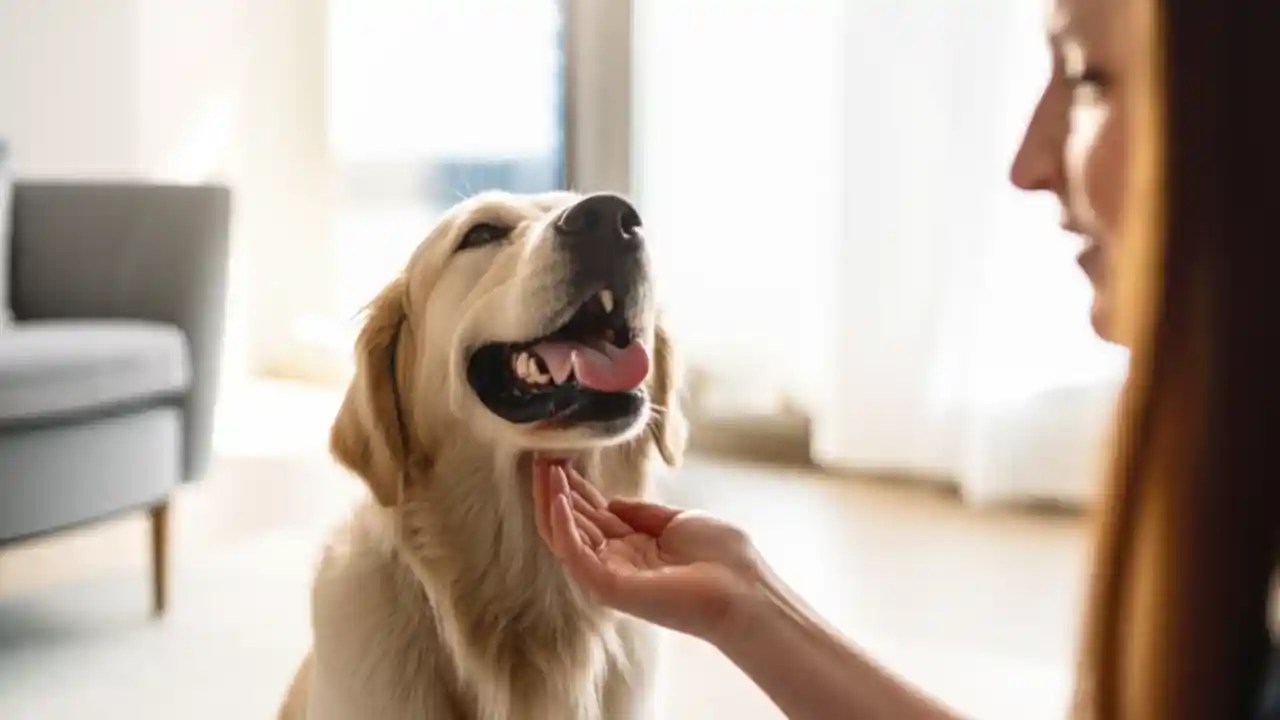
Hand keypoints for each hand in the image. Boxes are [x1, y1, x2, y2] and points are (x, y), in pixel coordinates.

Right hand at [532, 459, 765, 641]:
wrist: (744, 587)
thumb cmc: (723, 556)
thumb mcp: (678, 520)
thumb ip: (643, 512)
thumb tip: (611, 502)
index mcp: (635, 547)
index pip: (593, 515)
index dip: (575, 488)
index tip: (559, 460)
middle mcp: (618, 561)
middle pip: (574, 524)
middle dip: (555, 491)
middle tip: (540, 458)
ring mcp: (611, 575)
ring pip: (566, 538)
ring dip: (552, 502)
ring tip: (544, 469)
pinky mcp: (609, 587)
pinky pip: (574, 555)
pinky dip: (563, 525)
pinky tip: (558, 497)